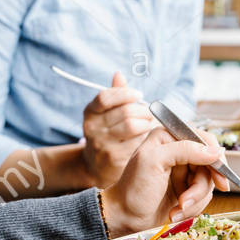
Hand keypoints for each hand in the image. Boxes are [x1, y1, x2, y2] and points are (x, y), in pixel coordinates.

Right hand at [80, 72, 158, 188]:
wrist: (98, 166)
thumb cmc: (108, 133)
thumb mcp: (106, 113)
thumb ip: (115, 95)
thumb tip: (119, 74)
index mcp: (90, 112)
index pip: (105, 97)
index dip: (125, 93)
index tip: (138, 95)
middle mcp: (92, 127)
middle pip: (125, 111)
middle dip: (143, 110)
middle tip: (149, 113)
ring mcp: (101, 143)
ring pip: (132, 126)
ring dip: (146, 123)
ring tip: (148, 124)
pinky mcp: (113, 157)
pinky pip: (137, 141)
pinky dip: (145, 137)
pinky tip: (146, 137)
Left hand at [99, 128, 228, 236]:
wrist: (125, 218)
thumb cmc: (133, 189)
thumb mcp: (154, 162)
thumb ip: (184, 150)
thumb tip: (215, 151)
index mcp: (169, 136)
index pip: (204, 139)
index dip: (215, 157)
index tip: (220, 177)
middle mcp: (179, 151)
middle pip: (210, 164)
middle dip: (200, 187)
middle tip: (187, 200)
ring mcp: (184, 171)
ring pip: (209, 183)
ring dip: (194, 200)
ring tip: (177, 209)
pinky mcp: (187, 189)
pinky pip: (204, 197)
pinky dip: (192, 208)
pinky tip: (176, 212)